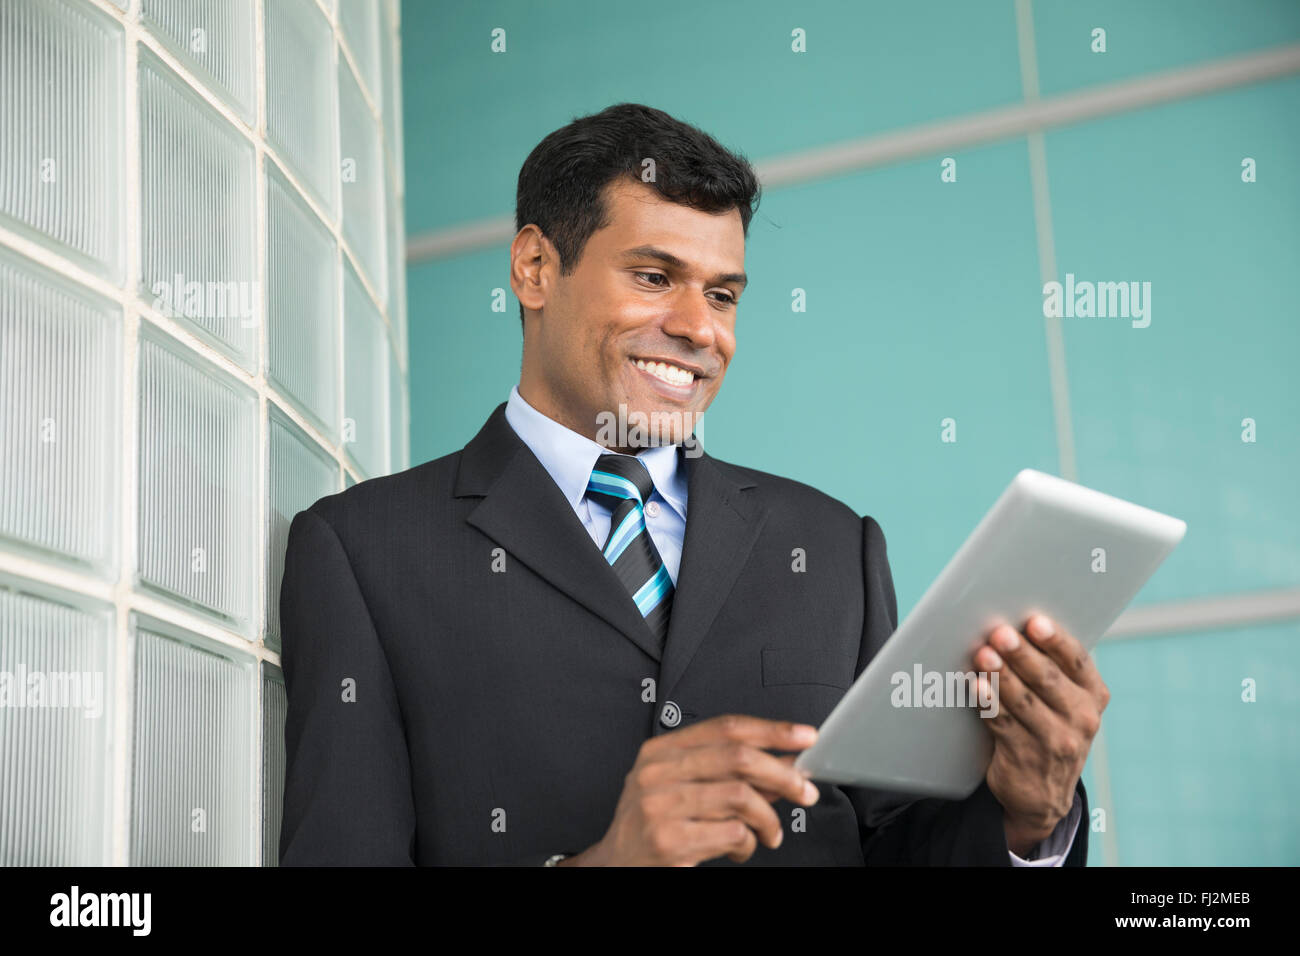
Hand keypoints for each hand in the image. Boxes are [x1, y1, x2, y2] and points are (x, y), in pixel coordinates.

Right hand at [560, 714, 820, 865]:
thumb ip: (727, 773)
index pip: (725, 728)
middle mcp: (656, 772)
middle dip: (783, 774)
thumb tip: (784, 762)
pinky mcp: (668, 840)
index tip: (805, 736)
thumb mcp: (681, 787)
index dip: (771, 729)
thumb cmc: (654, 823)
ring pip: (740, 796)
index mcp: (660, 750)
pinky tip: (741, 848)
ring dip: (768, 818)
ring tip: (770, 833)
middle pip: (738, 758)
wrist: (615, 865)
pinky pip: (731, 832)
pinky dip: (748, 842)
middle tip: (805, 792)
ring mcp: (660, 806)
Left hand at [973, 614, 1109, 855]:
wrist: (1043, 794)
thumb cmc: (1049, 728)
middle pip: (1048, 679)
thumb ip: (1052, 671)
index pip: (1077, 661)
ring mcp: (1055, 740)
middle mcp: (1081, 718)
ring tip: (984, 655)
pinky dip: (988, 702)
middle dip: (1022, 654)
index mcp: (1093, 695)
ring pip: (1024, 700)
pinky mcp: (1025, 756)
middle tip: (1000, 634)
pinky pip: (1003, 723)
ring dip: (1001, 675)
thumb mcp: (1065, 704)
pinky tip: (976, 686)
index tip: (1035, 622)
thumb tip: (1015, 628)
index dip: (1056, 640)